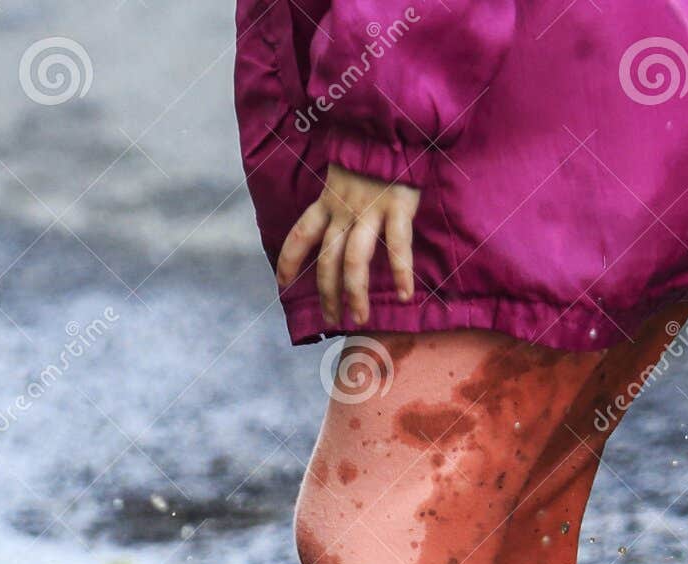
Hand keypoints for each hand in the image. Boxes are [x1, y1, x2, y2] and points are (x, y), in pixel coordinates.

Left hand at [275, 162, 420, 328]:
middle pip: (328, 261)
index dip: (289, 261)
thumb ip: (338, 196)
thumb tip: (336, 220)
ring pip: (355, 261)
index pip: (300, 234)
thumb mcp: (343, 171)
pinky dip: (402, 274)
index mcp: (328, 200)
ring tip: (360, 319)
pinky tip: (405, 296)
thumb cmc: (372, 149)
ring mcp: (370, 211)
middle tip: (333, 319)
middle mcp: (344, 210)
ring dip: (356, 295)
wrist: (392, 121)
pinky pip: (398, 248)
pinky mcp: (397, 209)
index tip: (281, 283)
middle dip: (328, 294)